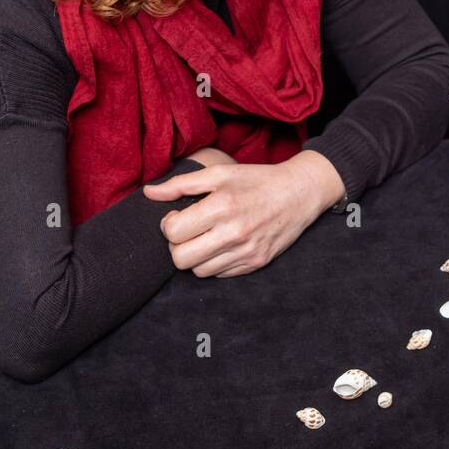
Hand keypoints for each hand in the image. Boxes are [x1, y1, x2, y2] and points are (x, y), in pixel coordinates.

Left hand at [142, 151, 336, 276]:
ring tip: (206, 237)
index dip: (168, 224)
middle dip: (177, 246)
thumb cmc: (257, 180)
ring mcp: (246, 252)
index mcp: (222, 207)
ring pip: (198, 271)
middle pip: (181, 259)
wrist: (299, 193)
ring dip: (195, 256)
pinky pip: (220, 274)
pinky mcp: (256, 263)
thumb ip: (181, 184)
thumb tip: (149, 193)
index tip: (179, 216)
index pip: (173, 232)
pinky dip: (215, 262)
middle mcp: (234, 233)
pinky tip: (223, 244)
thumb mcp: (219, 174)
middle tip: (188, 231)